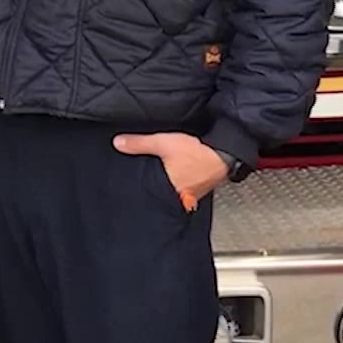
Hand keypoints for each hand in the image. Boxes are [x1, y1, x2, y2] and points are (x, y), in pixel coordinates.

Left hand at [112, 132, 228, 208]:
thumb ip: (140, 144)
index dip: (136, 193)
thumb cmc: (197, 152)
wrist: (224, 154)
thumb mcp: (164, 143)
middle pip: (157, 198)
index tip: (126, 191)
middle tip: (138, 187)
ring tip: (154, 183)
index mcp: (167, 190)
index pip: (146, 197)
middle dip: (148, 193)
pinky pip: (181, 192)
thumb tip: (118, 144)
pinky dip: (174, 187)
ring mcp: (189, 197)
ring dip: (162, 190)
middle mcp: (179, 199)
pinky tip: (172, 179)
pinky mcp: (197, 191)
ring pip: (169, 196)